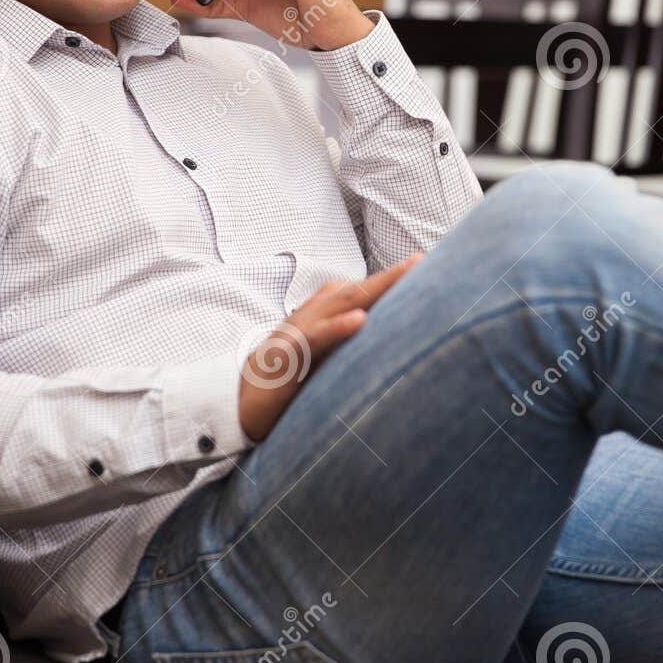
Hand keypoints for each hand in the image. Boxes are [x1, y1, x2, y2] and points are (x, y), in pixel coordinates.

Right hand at [237, 253, 422, 442]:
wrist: (239, 402)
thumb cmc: (287, 379)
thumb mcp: (324, 358)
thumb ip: (349, 344)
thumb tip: (390, 342)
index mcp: (321, 315)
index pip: (361, 293)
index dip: (391, 280)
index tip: (424, 267)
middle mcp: (312, 316)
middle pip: (356, 291)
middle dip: (390, 276)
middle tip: (421, 260)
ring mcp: (298, 331)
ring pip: (340, 303)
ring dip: (374, 288)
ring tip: (406, 273)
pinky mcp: (286, 354)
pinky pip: (314, 337)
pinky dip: (336, 327)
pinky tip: (360, 320)